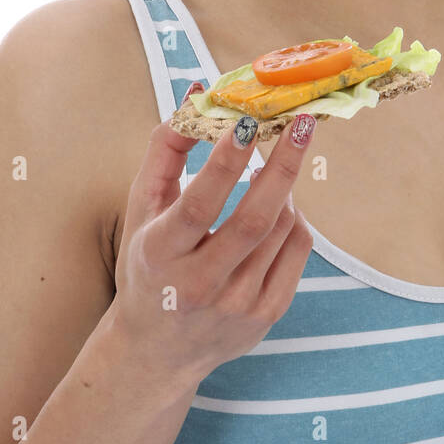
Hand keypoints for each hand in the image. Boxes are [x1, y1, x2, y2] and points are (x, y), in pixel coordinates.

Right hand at [111, 105, 315, 394]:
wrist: (156, 351)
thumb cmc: (148, 264)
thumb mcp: (141, 208)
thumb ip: (165, 148)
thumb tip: (200, 93)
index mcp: (160, 255)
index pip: (200, 204)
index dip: (226, 161)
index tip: (248, 121)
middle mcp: (199, 285)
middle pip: (254, 220)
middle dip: (283, 165)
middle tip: (301, 122)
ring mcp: (237, 306)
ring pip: (282, 229)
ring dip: (285, 188)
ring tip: (274, 167)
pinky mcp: (266, 316)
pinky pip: (297, 251)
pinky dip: (293, 219)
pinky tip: (278, 206)